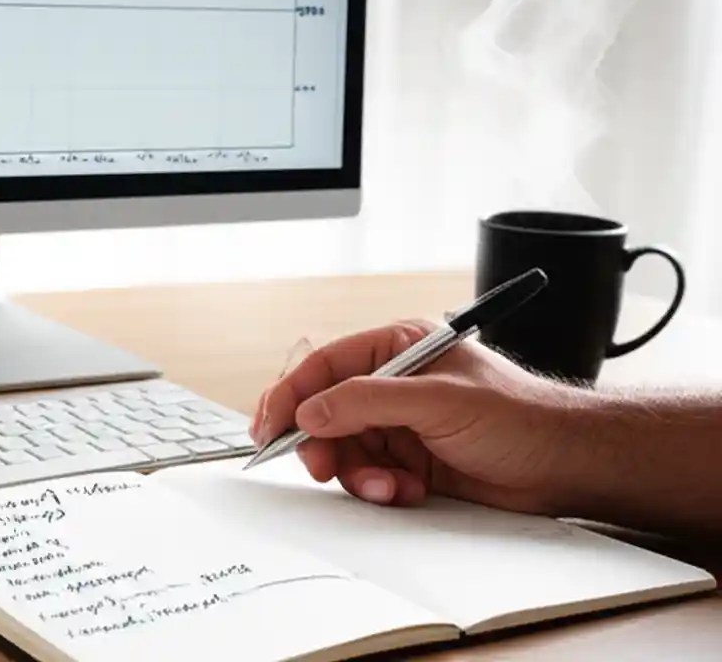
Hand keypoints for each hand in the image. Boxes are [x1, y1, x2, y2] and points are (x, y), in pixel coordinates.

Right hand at [251, 320, 586, 513]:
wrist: (566, 465)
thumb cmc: (520, 415)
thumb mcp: (438, 400)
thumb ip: (367, 402)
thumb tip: (310, 411)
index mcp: (397, 347)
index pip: (324, 366)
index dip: (291, 395)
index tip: (270, 428)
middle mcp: (392, 383)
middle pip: (324, 411)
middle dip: (322, 444)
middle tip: (323, 467)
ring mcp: (398, 423)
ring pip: (342, 449)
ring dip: (357, 473)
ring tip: (389, 485)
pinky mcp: (407, 460)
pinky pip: (366, 475)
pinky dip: (378, 488)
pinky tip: (407, 490)